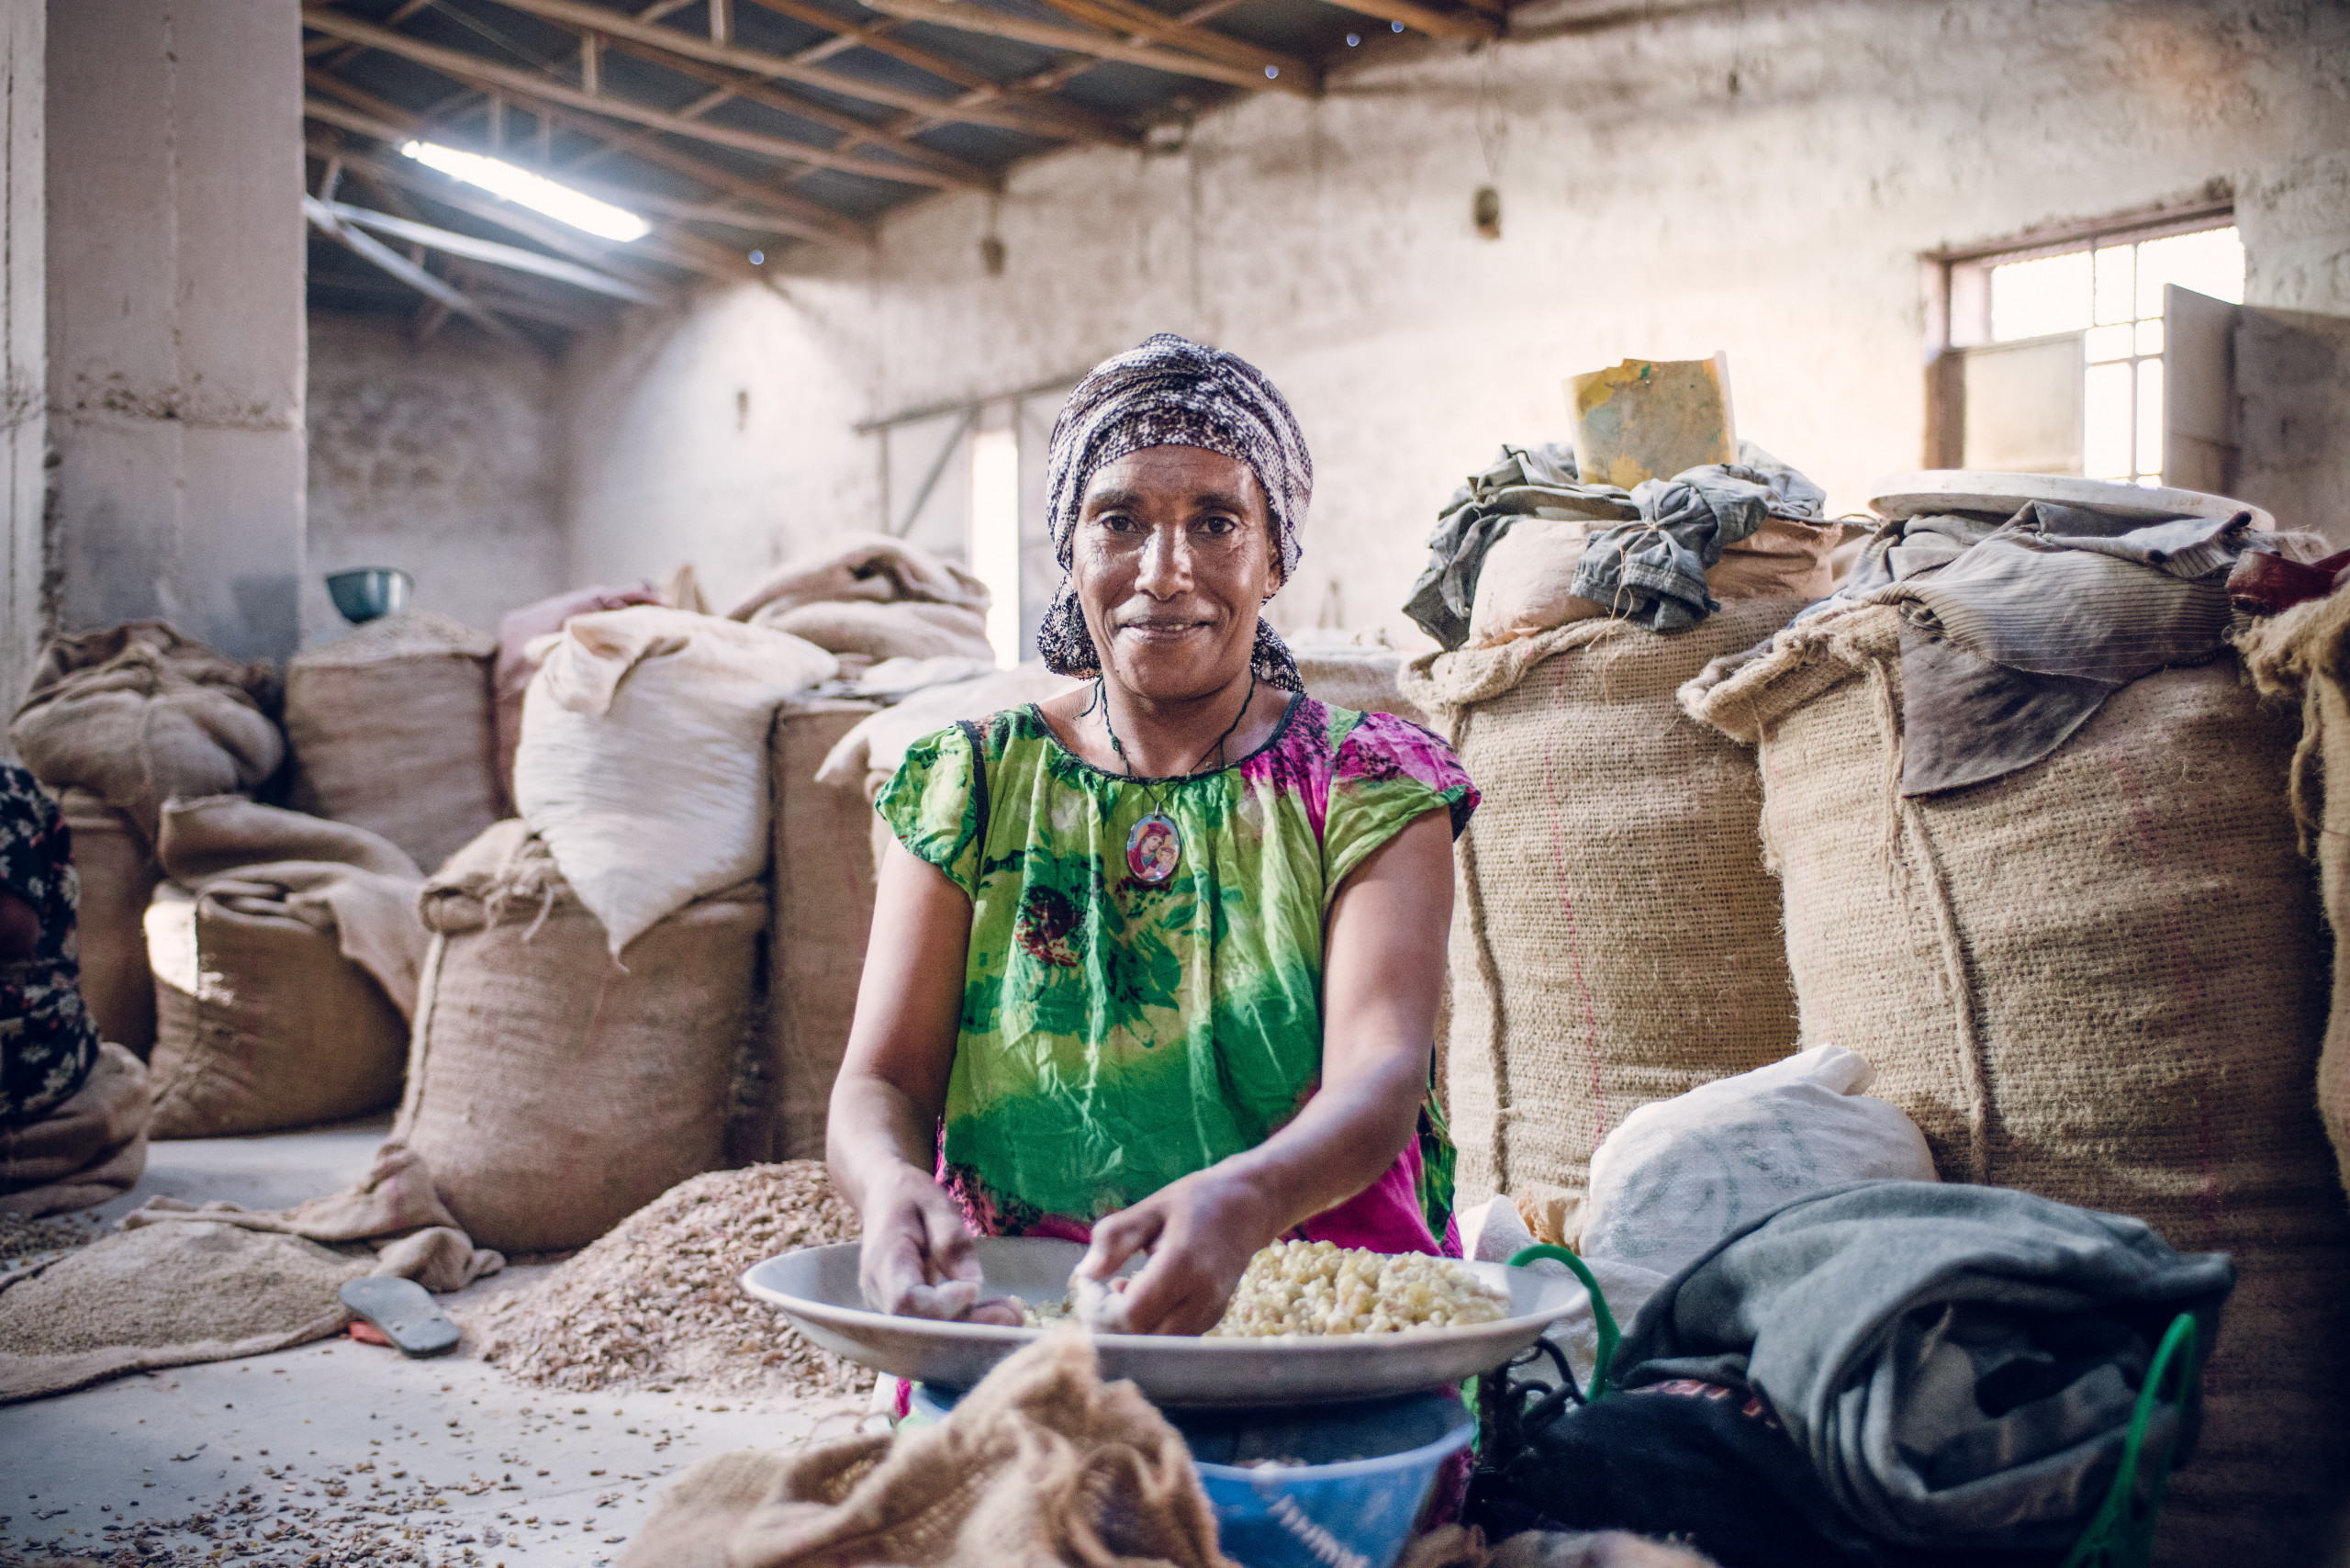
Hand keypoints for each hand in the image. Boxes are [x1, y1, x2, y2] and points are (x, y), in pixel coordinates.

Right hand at [857, 1164, 1021, 1324]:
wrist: (883, 1200)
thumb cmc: (910, 1197)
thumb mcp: (935, 1203)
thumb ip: (952, 1240)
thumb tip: (973, 1285)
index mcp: (885, 1261)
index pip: (905, 1301)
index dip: (941, 1305)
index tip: (973, 1288)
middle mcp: (879, 1294)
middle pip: (920, 1327)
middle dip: (968, 1327)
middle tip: (1012, 1314)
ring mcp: (887, 1310)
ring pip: (927, 1336)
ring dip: (972, 1331)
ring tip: (1012, 1314)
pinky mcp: (903, 1316)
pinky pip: (931, 1330)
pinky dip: (965, 1328)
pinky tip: (996, 1315)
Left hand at [1075, 1167, 1280, 1335]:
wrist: (1247, 1209)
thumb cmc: (1195, 1202)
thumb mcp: (1150, 1208)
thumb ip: (1114, 1238)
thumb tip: (1084, 1274)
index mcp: (1184, 1265)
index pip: (1131, 1314)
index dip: (1098, 1309)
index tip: (1086, 1284)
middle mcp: (1201, 1297)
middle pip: (1141, 1338)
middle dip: (1107, 1323)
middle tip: (1096, 1291)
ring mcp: (1210, 1313)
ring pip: (1155, 1345)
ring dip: (1126, 1328)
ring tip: (1121, 1289)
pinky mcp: (1212, 1320)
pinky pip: (1168, 1339)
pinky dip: (1146, 1328)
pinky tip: (1140, 1297)